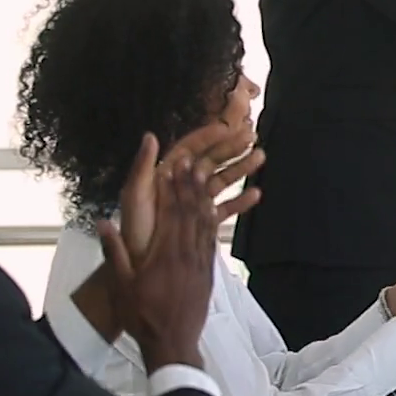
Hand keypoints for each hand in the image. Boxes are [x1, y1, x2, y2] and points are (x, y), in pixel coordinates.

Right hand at [97, 152, 221, 371]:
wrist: (173, 342)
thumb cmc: (142, 316)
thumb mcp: (123, 286)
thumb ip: (115, 253)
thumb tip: (103, 221)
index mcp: (165, 254)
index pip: (171, 212)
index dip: (173, 187)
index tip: (173, 165)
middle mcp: (187, 253)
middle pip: (191, 211)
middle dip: (191, 184)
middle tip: (192, 160)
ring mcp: (201, 261)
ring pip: (205, 221)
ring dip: (204, 196)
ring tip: (205, 175)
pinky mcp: (208, 270)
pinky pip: (212, 237)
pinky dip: (212, 218)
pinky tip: (212, 208)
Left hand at [119, 122, 264, 262]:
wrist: (140, 268)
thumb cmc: (135, 231)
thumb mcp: (134, 196)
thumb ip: (143, 166)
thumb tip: (150, 135)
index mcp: (165, 175)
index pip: (190, 148)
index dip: (208, 136)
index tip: (228, 127)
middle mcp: (181, 185)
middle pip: (210, 160)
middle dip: (231, 147)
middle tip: (252, 137)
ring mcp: (193, 203)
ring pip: (221, 180)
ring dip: (241, 168)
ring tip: (261, 158)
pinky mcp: (202, 221)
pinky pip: (224, 207)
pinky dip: (240, 200)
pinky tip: (256, 194)